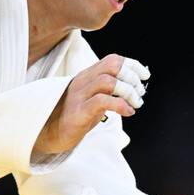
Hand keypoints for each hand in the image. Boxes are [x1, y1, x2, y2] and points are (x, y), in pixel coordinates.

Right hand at [31, 55, 149, 162]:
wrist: (48, 134)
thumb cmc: (74, 117)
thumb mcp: (93, 99)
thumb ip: (108, 92)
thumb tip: (133, 91)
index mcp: (86, 76)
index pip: (112, 60)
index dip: (132, 65)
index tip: (145, 75)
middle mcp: (82, 81)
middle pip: (112, 66)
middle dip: (132, 77)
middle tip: (139, 94)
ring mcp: (79, 96)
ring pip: (108, 81)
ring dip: (128, 91)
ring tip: (135, 103)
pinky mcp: (78, 112)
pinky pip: (102, 101)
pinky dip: (120, 105)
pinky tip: (128, 112)